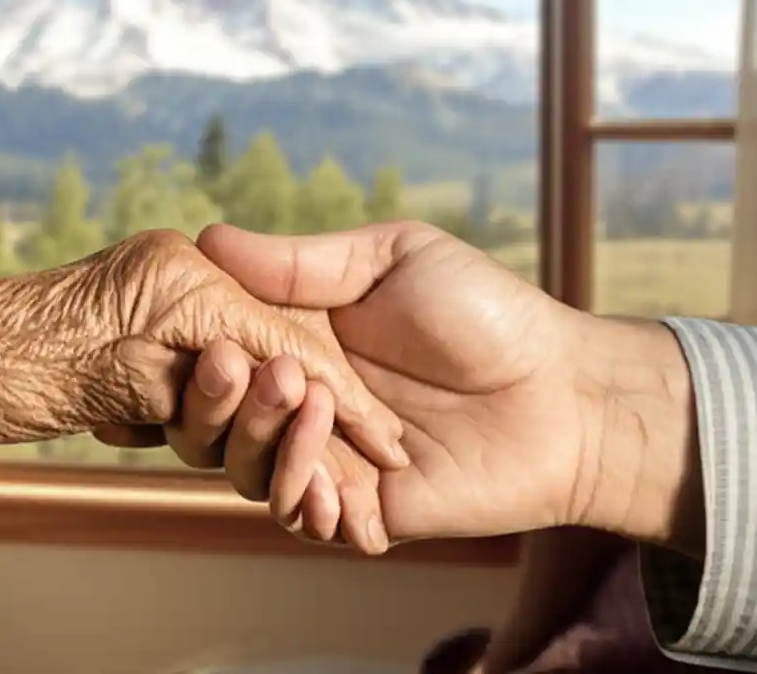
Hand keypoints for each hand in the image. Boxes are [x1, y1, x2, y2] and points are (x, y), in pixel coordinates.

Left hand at [0, 230, 406, 468]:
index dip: (341, 402)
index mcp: (177, 277)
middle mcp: (176, 280)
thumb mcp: (101, 384)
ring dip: (274, 429)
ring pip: (246, 373)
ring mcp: (157, 305)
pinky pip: (208, 379)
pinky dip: (230, 418)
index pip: (285, 344)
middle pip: (276, 358)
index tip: (388, 449)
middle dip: (318, 421)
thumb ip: (186, 385)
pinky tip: (251, 446)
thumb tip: (246, 389)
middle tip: (368, 478)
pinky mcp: (140, 333)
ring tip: (318, 478)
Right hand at [170, 222, 700, 556]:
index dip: (194, 352)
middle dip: (217, 401)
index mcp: (297, 340)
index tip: (197, 336)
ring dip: (264, 440)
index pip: (217, 355)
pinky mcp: (363, 510)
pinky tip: (328, 479)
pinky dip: (304, 500)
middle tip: (241, 369)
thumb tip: (208, 237)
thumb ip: (302, 263)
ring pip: (251, 471)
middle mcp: (301, 404)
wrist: (562, 391)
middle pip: (216, 422)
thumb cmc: (485, 313)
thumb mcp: (392, 261)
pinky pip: (307, 519)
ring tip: (307, 400)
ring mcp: (329, 460)